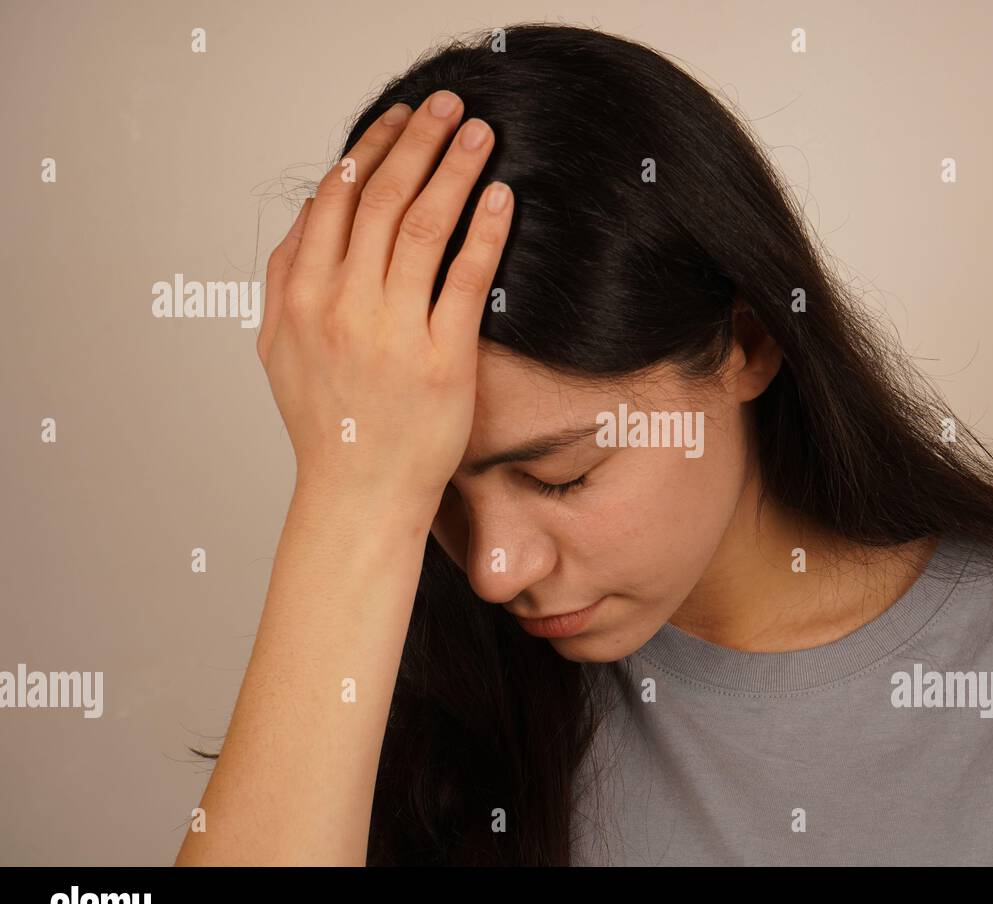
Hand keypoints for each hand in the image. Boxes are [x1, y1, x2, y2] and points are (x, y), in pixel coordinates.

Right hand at [257, 93, 511, 520]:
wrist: (359, 494)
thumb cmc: (327, 425)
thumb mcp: (279, 350)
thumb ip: (285, 279)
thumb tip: (309, 213)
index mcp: (301, 296)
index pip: (336, 199)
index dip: (371, 149)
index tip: (400, 120)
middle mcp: (342, 306)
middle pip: (381, 199)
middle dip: (418, 141)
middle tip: (449, 107)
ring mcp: (392, 332)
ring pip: (422, 226)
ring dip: (454, 170)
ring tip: (480, 136)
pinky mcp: (442, 359)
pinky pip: (464, 279)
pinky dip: (483, 231)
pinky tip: (500, 198)